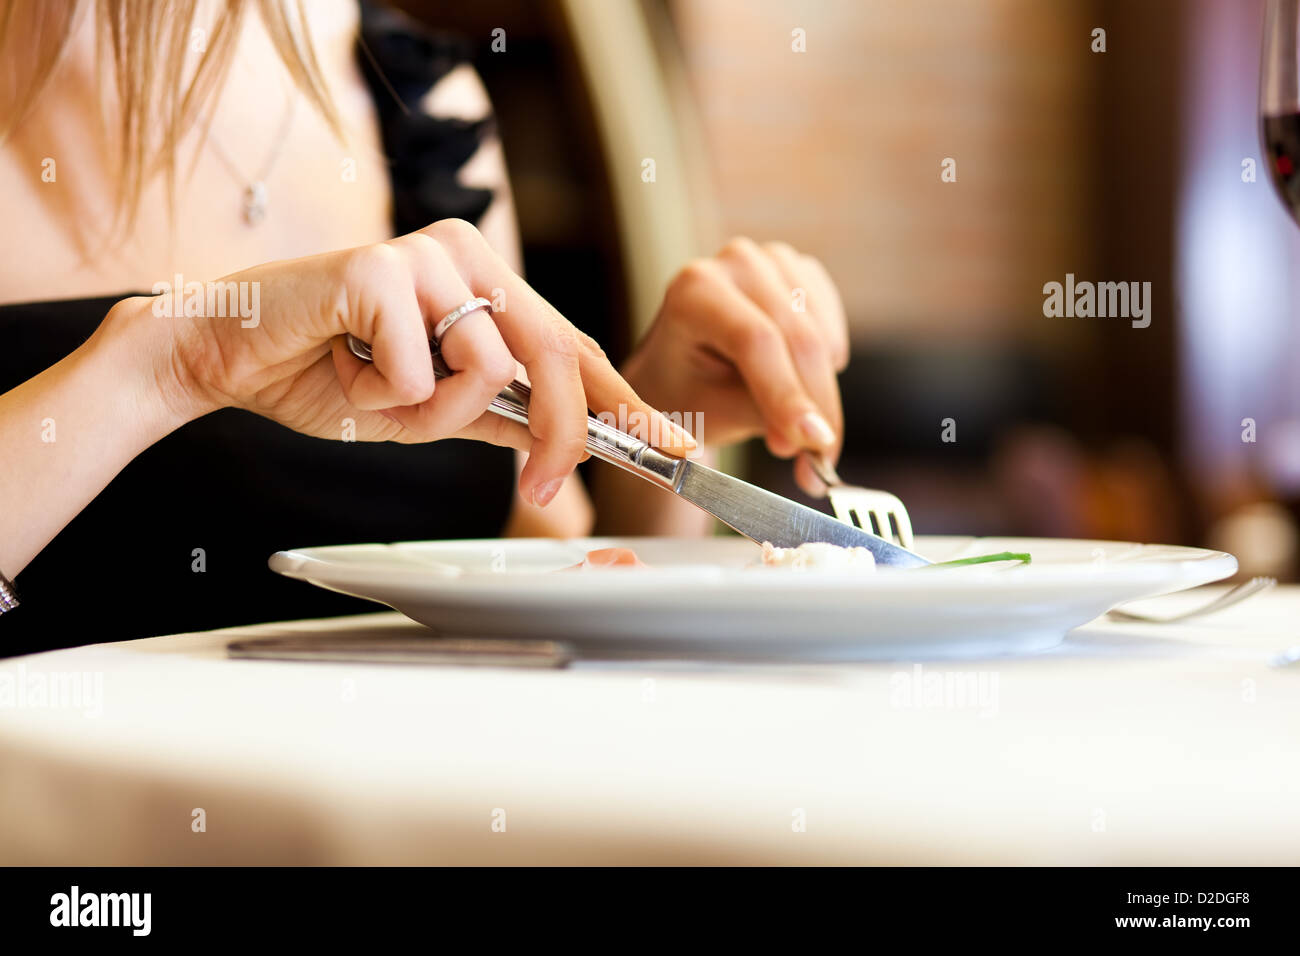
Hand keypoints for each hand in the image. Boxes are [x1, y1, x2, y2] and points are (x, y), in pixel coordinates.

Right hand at [115, 219, 694, 505]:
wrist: (226, 357)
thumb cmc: (325, 374)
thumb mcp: (431, 410)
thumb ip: (499, 415)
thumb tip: (574, 440)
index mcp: (487, 284)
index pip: (577, 346)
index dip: (628, 401)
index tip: (674, 445)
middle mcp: (469, 257)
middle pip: (558, 353)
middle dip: (559, 433)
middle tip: (543, 490)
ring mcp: (428, 255)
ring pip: (490, 367)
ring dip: (435, 413)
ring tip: (376, 393)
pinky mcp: (380, 268)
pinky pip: (423, 368)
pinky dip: (386, 396)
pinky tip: (344, 369)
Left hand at [621, 238, 848, 494]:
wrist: (680, 371)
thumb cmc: (686, 393)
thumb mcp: (716, 413)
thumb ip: (767, 418)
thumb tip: (817, 437)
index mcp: (694, 291)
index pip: (756, 341)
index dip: (790, 394)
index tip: (815, 443)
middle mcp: (734, 263)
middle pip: (797, 336)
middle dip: (814, 404)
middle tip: (819, 459)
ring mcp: (769, 260)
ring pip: (821, 333)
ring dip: (822, 389)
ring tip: (801, 432)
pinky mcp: (797, 271)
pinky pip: (831, 321)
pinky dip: (829, 360)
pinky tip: (804, 384)